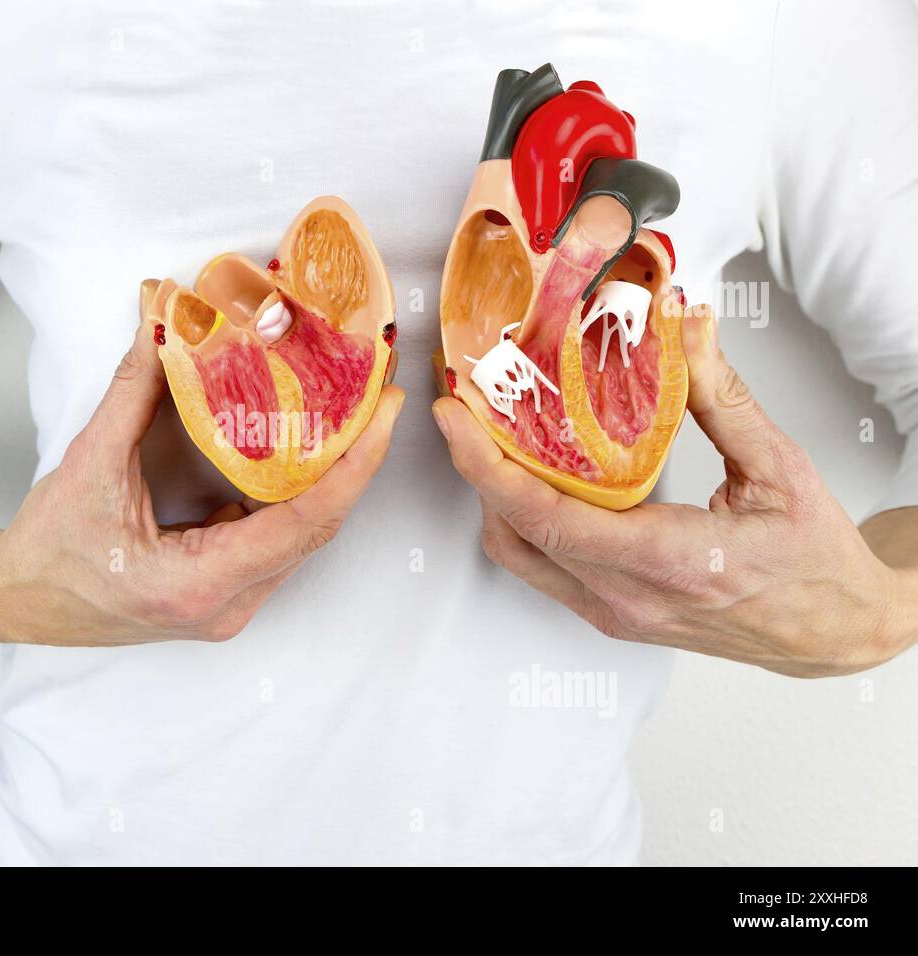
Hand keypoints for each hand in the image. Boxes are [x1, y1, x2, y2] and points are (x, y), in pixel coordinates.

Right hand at [0, 317, 403, 645]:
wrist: (15, 600)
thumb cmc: (46, 551)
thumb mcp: (90, 464)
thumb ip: (134, 390)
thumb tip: (164, 317)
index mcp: (198, 585)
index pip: (305, 523)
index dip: (355, 465)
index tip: (385, 412)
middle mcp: (225, 606)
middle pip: (316, 530)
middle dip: (354, 462)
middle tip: (378, 398)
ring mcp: (227, 607)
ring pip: (300, 538)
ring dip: (328, 478)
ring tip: (352, 415)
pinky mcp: (221, 596)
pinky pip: (276, 543)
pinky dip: (294, 496)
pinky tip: (299, 450)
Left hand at [433, 307, 917, 676]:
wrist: (835, 634)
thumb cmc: (816, 563)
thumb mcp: (779, 468)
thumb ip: (721, 395)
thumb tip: (685, 324)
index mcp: (667, 562)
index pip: (547, 517)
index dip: (487, 466)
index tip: (456, 417)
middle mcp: (627, 597)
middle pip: (514, 534)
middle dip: (474, 469)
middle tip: (463, 409)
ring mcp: (615, 613)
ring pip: (519, 556)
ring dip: (493, 496)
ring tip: (489, 435)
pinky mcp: (613, 615)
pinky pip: (542, 567)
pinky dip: (521, 519)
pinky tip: (531, 475)